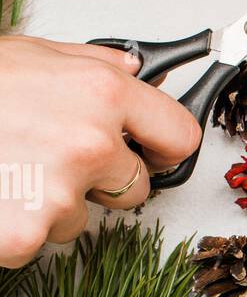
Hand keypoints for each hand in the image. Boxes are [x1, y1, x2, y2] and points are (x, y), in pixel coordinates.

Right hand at [0, 35, 200, 268]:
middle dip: (102, 182)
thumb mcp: (30, 53)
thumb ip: (90, 65)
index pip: (179, 135)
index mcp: (101, 93)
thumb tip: (132, 69)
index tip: (152, 153)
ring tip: (7, 169)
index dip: (163, 148)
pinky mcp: (26, 233)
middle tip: (49, 159)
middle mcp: (90, 142)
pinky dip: (14, 228)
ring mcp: (60, 192)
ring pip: (79, 219)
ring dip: (50, 204)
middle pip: (135, 189)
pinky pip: (36, 243)